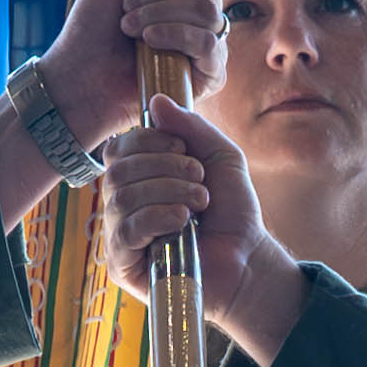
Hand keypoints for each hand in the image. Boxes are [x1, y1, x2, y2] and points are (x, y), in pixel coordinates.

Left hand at [42, 0, 225, 145]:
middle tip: (127, 6)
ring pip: (208, 11)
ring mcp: (207, 44)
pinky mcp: (207, 75)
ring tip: (130, 28)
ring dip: (159, 14)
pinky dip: (175, 36)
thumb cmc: (93, 19)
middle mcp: (201, 13)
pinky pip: (209, 44)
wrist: (80, 70)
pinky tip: (148, 43)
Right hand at [106, 98, 306, 362]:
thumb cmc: (232, 211)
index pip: (119, 149)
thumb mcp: (220, 157)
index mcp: (138, 179)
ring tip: (199, 202)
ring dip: (168, 192)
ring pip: (121, 198)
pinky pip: (125, 231)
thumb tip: (156, 101)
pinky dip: (157, 217)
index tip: (184, 150)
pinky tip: (182, 221)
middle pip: (118, 171)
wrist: (248, 257)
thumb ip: (191, 127)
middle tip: (199, 180)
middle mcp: (123, 205)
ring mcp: (120, 236)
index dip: (149, 141)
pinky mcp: (123, 265)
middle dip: (164, 168)